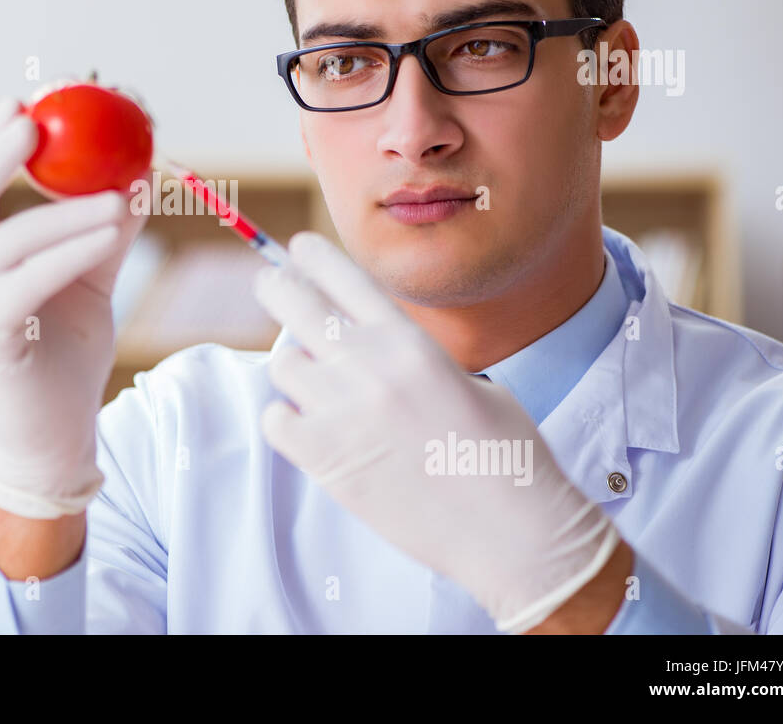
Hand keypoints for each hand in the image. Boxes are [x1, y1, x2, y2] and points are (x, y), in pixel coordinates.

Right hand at [0, 96, 149, 518]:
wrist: (56, 435)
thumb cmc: (64, 356)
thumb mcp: (87, 280)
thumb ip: (102, 231)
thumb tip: (138, 172)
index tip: (20, 103)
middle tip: (33, 119)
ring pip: (9, 241)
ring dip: (66, 211)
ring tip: (118, 194)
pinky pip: (28, 279)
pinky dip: (71, 249)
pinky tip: (110, 228)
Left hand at [252, 231, 620, 633]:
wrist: (512, 531)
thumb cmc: (507, 456)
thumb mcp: (470, 382)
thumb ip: (414, 360)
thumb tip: (375, 354)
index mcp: (409, 341)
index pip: (344, 276)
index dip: (313, 256)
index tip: (296, 250)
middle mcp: (369, 365)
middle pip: (294, 302)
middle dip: (276, 288)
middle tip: (270, 286)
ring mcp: (342, 410)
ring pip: (283, 363)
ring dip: (294, 367)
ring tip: (312, 381)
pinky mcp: (325, 457)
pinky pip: (277, 419)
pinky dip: (286, 419)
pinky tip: (308, 427)